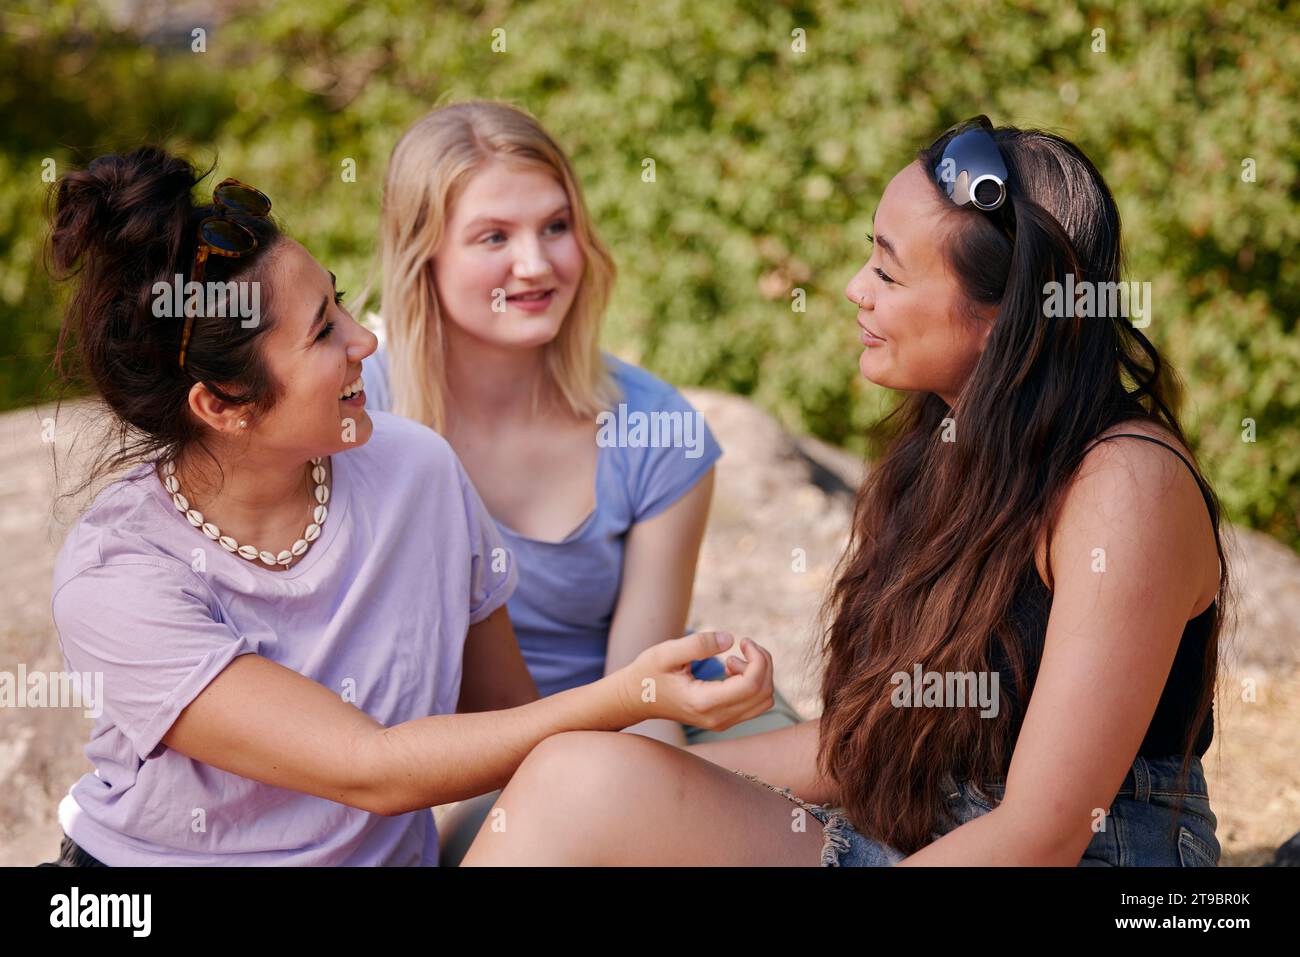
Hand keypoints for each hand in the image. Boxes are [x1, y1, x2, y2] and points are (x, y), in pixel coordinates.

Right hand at [614, 631, 774, 731]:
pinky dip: (754, 683)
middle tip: (744, 644)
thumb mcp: (667, 652)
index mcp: (704, 702)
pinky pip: (754, 705)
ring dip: (760, 674)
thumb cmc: (648, 672)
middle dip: (762, 663)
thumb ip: (698, 644)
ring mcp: (721, 723)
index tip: (743, 640)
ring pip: (763, 701)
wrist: (636, 699)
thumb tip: (730, 639)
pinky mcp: (723, 720)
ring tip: (735, 658)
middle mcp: (716, 718)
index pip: (751, 685)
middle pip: (763, 693)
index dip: (757, 659)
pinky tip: (732, 670)